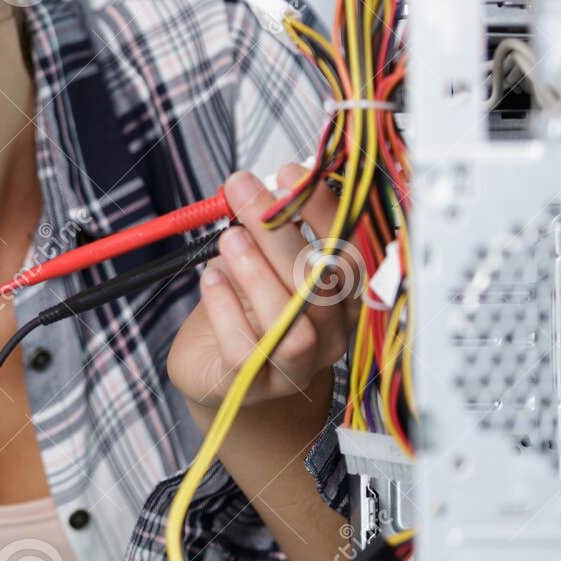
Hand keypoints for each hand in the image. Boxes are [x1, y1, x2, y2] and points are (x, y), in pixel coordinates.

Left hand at [166, 164, 355, 413]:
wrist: (218, 371)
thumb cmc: (245, 306)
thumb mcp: (262, 261)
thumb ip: (271, 228)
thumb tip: (269, 181)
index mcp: (343, 297)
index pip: (351, 251)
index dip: (324, 210)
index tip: (290, 174)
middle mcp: (331, 334)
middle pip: (322, 284)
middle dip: (281, 230)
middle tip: (243, 190)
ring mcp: (297, 368)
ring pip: (292, 325)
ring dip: (258, 274)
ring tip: (228, 238)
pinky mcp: (254, 386)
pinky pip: (246, 351)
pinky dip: (225, 310)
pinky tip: (209, 280)